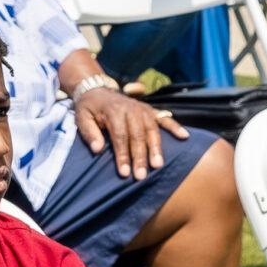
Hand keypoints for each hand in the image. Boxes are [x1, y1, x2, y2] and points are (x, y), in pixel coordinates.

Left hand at [73, 86, 190, 179]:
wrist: (97, 90)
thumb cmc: (89, 109)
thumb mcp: (81, 118)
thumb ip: (89, 132)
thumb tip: (97, 149)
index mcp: (113, 111)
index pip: (120, 136)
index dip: (123, 155)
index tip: (125, 172)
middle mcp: (131, 109)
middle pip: (138, 135)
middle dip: (140, 157)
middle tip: (141, 176)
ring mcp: (142, 109)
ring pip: (152, 130)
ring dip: (156, 148)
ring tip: (158, 165)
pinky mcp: (149, 110)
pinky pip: (164, 118)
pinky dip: (175, 126)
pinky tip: (184, 136)